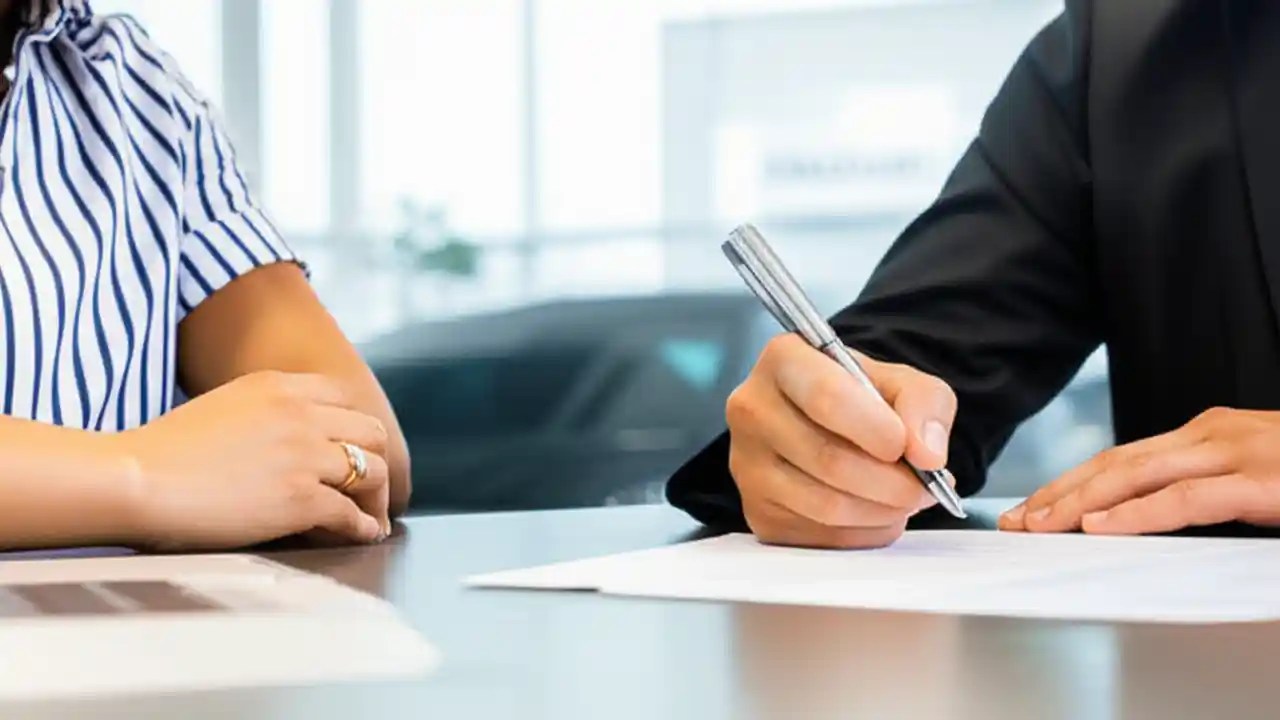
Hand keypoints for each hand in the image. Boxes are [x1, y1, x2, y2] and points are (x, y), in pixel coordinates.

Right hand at [113, 371, 390, 550]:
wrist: (137, 479)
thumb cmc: (165, 452)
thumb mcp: (224, 406)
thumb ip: (267, 413)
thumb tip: (290, 441)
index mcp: (279, 386)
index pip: (347, 398)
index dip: (357, 428)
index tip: (357, 450)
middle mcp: (300, 414)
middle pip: (371, 432)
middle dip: (377, 462)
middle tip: (373, 488)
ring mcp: (304, 454)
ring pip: (373, 471)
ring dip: (377, 498)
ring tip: (373, 516)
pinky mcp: (300, 497)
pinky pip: (352, 513)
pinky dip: (363, 527)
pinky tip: (362, 534)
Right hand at [726, 334, 957, 548]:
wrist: (827, 428)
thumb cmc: (862, 399)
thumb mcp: (902, 382)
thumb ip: (924, 403)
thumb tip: (927, 455)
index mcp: (784, 360)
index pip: (824, 396)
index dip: (874, 428)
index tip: (904, 446)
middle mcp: (753, 409)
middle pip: (827, 458)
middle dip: (891, 481)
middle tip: (924, 487)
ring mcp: (747, 466)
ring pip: (826, 504)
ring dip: (882, 510)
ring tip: (906, 498)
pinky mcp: (758, 513)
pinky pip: (821, 536)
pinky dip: (864, 532)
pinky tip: (876, 512)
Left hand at [999, 407, 1279, 534]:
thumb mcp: (1250, 477)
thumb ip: (1201, 488)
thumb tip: (1141, 517)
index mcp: (1205, 433)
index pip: (1119, 458)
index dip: (1069, 484)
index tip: (1028, 508)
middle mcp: (1211, 434)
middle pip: (1114, 463)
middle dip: (1058, 493)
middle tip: (1015, 520)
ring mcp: (1236, 452)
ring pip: (1137, 476)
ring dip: (1081, 503)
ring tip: (1041, 526)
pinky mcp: (1262, 480)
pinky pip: (1187, 499)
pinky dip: (1138, 514)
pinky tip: (1102, 528)